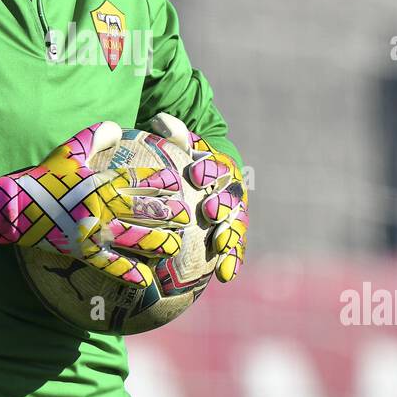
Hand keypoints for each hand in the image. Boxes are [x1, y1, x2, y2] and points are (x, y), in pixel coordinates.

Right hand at [0, 121, 190, 287]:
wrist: (18, 207)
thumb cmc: (45, 177)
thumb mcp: (68, 150)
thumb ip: (95, 135)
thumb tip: (118, 126)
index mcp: (102, 182)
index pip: (141, 180)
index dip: (163, 182)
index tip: (177, 183)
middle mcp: (104, 207)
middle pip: (147, 212)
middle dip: (171, 214)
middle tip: (188, 216)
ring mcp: (96, 232)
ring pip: (136, 239)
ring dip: (159, 243)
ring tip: (176, 245)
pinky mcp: (85, 252)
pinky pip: (112, 266)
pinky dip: (130, 273)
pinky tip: (147, 279)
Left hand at [147, 112, 248, 283]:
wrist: (195, 186)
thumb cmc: (182, 164)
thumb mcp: (176, 147)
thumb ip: (173, 135)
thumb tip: (161, 121)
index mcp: (219, 167)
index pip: (217, 165)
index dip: (208, 168)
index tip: (195, 174)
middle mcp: (230, 191)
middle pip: (231, 197)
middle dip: (223, 203)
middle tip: (210, 211)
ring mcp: (232, 216)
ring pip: (235, 225)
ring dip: (230, 236)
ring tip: (220, 247)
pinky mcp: (229, 237)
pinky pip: (233, 249)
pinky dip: (232, 261)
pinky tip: (225, 275)